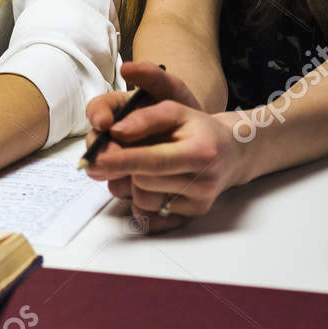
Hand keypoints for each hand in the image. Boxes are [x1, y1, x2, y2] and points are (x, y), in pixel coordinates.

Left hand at [82, 63, 246, 232]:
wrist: (231, 153)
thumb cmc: (198, 128)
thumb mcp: (175, 110)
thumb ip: (145, 118)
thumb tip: (116, 132)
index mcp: (200, 152)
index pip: (153, 161)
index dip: (121, 160)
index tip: (95, 160)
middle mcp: (203, 182)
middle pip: (142, 182)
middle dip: (126, 168)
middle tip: (120, 155)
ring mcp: (199, 204)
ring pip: (143, 201)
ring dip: (134, 185)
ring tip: (147, 168)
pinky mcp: (192, 217)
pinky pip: (150, 217)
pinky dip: (142, 201)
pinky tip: (153, 185)